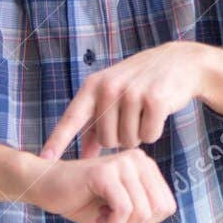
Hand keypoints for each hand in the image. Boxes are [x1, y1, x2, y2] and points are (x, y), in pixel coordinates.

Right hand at [0, 144, 176, 222]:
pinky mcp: (105, 172)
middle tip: (108, 215)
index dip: (143, 222)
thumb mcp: (116, 221)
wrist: (45, 188)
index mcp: (146, 166)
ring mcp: (122, 163)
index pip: (167, 206)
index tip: (117, 213)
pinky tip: (96, 214)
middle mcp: (139, 159)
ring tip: (100, 212)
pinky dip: (111, 222)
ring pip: (142, 211)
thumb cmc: (81, 202)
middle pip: (158, 210)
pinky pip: (124, 209)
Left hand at [41, 42, 222, 159]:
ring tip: (143, 113)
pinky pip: (148, 137)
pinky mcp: (155, 100)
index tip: (43, 159)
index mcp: (93, 86)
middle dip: (119, 138)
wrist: (180, 62)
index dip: (57, 141)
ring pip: (128, 141)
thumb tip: (83, 158)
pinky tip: (157, 114)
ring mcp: (132, 93)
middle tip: (130, 118)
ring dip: (138, 135)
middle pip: (106, 140)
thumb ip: (95, 126)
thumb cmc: (140, 85)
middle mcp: (109, 88)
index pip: (71, 119)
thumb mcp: (112, 97)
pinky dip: (154, 132)